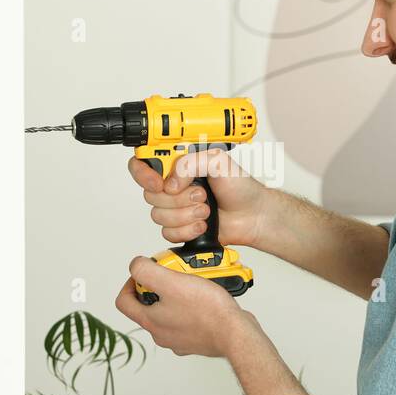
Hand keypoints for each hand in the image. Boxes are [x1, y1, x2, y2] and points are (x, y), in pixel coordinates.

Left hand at [114, 256, 261, 359]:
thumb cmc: (208, 311)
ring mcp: (179, 339)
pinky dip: (194, 306)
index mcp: (150, 321)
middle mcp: (161, 333)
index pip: (124, 302)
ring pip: (170, 311)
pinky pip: (189, 319)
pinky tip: (205, 296)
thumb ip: (146, 270)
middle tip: (174, 274)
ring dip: (178, 294)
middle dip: (160, 286)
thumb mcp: (171, 281)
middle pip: (148, 305)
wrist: (236, 334)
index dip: (129, 283)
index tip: (144, 274)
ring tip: (193, 282)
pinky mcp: (197, 339)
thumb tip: (136, 265)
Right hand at [128, 148, 268, 247]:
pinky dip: (186, 230)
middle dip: (177, 199)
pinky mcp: (181, 227)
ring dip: (185, 215)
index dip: (143, 175)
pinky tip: (203, 225)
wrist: (253, 215)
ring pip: (158, 215)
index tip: (159, 184)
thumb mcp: (218, 161)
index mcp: (179, 164)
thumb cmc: (241, 187)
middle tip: (201, 195)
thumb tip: (171, 181)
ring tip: (206, 210)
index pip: (143, 164)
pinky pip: (167, 232)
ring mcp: (176, 207)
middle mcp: (174, 185)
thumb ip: (189, 163)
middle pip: (150, 194)